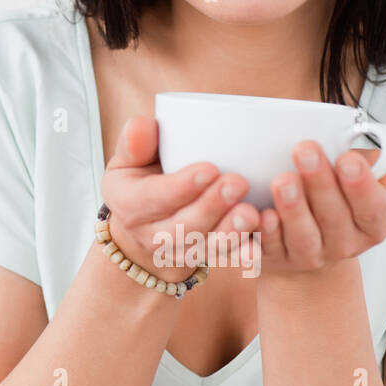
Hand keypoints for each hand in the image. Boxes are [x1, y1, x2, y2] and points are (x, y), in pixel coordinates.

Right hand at [101, 116, 259, 284]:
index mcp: (128, 202)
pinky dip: (239, 254)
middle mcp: (149, 233)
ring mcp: (175, 249)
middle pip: (181, 226)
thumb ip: (135, 141)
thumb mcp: (129, 156)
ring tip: (252, 214)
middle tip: (238, 183)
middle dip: (211, 207)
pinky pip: (220, 258)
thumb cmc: (141, 175)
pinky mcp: (199, 257)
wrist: (145, 219)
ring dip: (228, 233)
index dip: (181, 187)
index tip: (209, 168)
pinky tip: (257, 247)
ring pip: (202, 246)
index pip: (153, 198)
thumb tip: (141, 126)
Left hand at [256, 141, 385, 278]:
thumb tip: (370, 149)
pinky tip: (262, 214)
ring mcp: (310, 256)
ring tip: (282, 181)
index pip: (374, 209)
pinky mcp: (277, 258)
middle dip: (320, 183)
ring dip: (293, 209)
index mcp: (371, 225)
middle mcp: (344, 245)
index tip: (348, 159)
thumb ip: (366, 164)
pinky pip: (270, 248)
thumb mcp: (356, 178)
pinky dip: (266, 232)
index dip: (362, 186)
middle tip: (306, 151)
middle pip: (335, 218)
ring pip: (303, 236)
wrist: (305, 238)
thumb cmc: (334, 196)